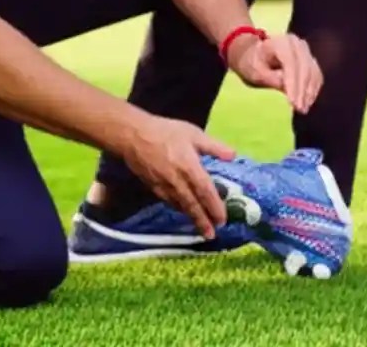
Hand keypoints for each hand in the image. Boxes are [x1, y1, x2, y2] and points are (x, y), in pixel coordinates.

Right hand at [120, 115, 235, 239]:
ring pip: (180, 206)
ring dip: (191, 218)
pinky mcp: (153, 186)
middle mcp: (177, 181)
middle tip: (211, 235)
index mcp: (190, 168)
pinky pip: (168, 202)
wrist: (134, 136)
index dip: (214, 207)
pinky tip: (183, 212)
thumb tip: (233, 156)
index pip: (205, 192)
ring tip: (201, 229)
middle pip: (192, 205)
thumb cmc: (166, 132)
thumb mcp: (194, 134)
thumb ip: (214, 147)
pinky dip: (178, 209)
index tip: (222, 220)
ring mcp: (163, 186)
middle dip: (202, 221)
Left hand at [227, 32, 322, 113]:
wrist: (258, 55)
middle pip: (305, 68)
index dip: (293, 83)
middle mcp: (297, 44)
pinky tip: (307, 102)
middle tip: (299, 109)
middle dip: (303, 90)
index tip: (292, 102)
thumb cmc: (254, 64)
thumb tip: (287, 88)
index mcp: (281, 43)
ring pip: (313, 73)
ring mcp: (306, 52)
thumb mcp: (255, 72)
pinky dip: (313, 90)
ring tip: (303, 109)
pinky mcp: (311, 61)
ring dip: (309, 92)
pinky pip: (316, 76)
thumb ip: (270, 78)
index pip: (290, 63)